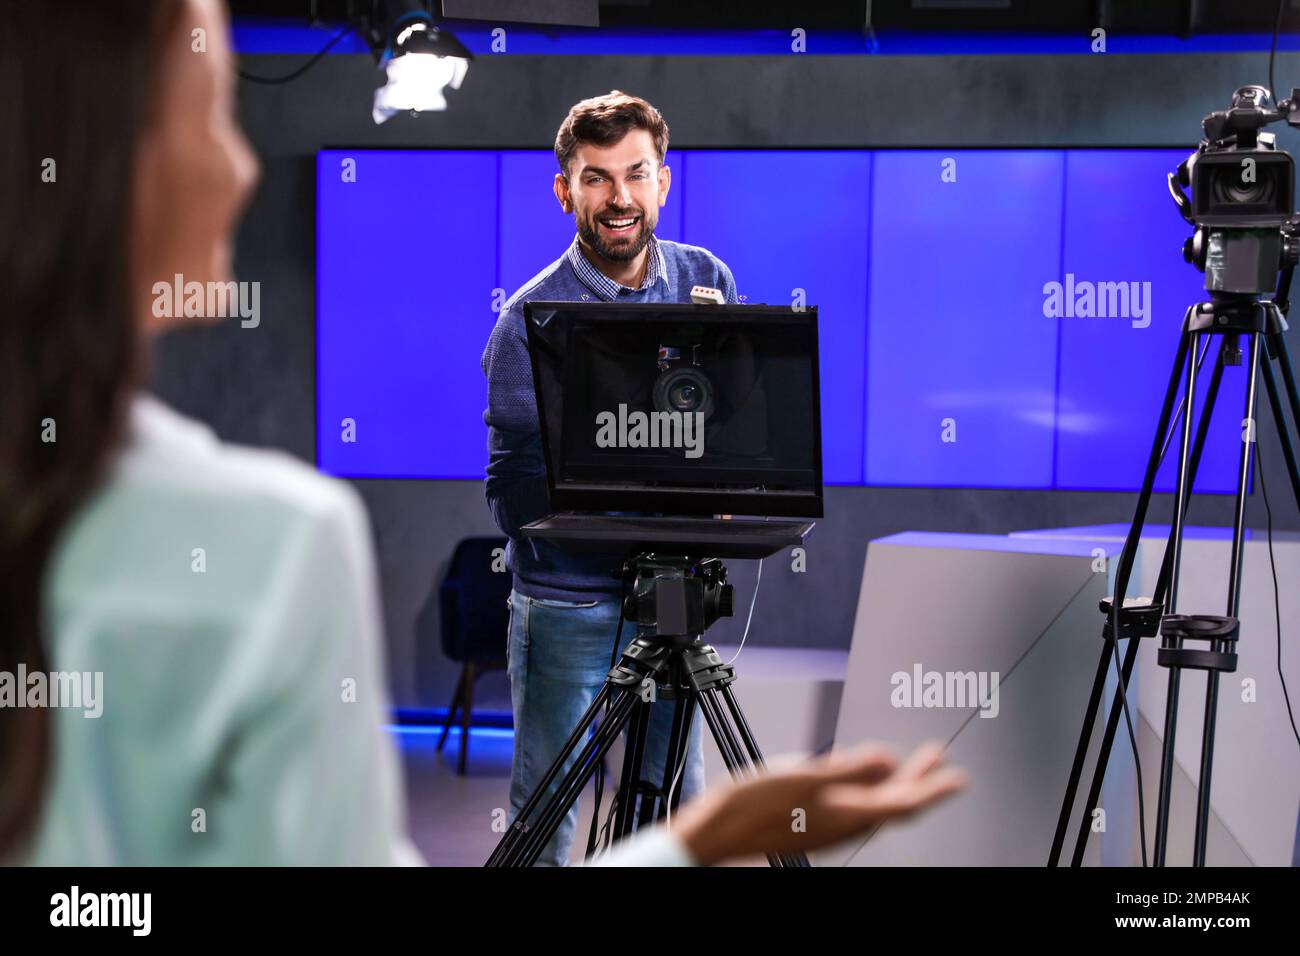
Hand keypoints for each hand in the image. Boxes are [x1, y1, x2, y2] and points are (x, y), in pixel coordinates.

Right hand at [672, 741, 966, 865]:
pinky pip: (854, 809)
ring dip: (896, 784)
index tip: (956, 775)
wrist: (717, 833)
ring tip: (910, 764)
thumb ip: (848, 769)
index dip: (932, 787)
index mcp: (847, 813)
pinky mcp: (813, 825)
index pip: (903, 801)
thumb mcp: (802, 778)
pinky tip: (861, 778)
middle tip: (939, 760)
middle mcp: (843, 824)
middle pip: (894, 803)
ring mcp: (828, 828)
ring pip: (875, 807)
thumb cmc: (752, 807)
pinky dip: (868, 790)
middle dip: (919, 779)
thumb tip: (887, 759)